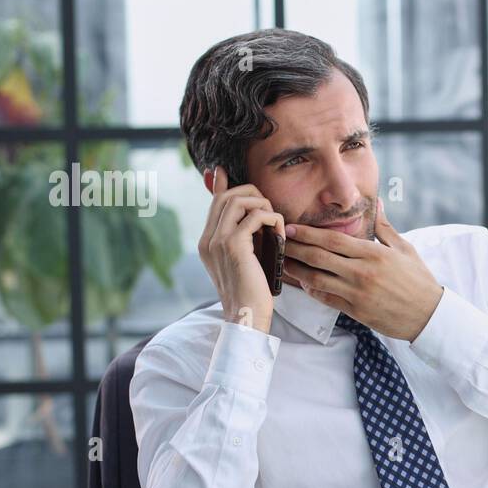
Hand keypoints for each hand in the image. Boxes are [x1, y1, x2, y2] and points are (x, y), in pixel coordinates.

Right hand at [197, 167, 284, 332]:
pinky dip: (272, 219)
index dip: (222, 184)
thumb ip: (245, 240)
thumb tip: (255, 220)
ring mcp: (218, 240)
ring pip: (239, 200)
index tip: (223, 171)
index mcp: (207, 242)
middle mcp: (208, 238)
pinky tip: (280, 232)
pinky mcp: (234, 245)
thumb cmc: (251, 292)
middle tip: (269, 209)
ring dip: (263, 204)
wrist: (246, 316)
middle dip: (252, 194)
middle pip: (226, 195)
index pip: (215, 202)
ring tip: (275, 222)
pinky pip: (255, 216)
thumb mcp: (245, 262)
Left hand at [282, 199, 442, 341]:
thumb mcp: (405, 249)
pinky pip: (327, 299)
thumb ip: (384, 227)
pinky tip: (303, 283)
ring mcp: (357, 293)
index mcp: (373, 253)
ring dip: (297, 270)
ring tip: (283, 262)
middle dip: (294, 248)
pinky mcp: (356, 311)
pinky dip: (312, 290)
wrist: (429, 314)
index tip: (291, 228)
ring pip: (318, 279)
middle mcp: (362, 272)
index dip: (308, 233)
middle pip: (319, 257)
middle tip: (277, 241)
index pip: (333, 239)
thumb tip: (377, 202)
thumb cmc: (418, 280)